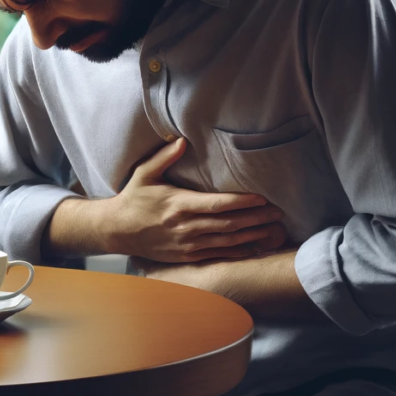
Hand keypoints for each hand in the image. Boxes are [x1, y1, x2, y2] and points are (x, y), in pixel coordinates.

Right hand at [101, 139, 283, 262]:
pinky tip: (255, 246)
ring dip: (253, 235)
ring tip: (274, 228)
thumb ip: (164, 157)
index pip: (217, 204)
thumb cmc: (132, 199)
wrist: (117, 231)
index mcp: (178, 205)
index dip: (242, 201)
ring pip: (227, 241)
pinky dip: (239, 251)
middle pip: (228, 223)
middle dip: (256, 218)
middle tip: (278, 212)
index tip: (262, 197)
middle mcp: (185, 227)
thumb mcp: (144, 174)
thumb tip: (182, 140)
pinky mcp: (187, 255)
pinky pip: (219, 255)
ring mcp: (187, 244)